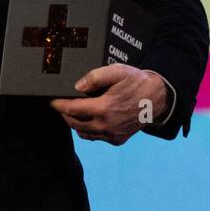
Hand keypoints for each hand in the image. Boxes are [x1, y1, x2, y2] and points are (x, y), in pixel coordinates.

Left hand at [49, 64, 168, 145]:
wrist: (158, 98)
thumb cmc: (136, 82)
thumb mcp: (117, 71)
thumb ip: (95, 77)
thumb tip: (77, 87)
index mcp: (104, 108)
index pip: (72, 110)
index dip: (58, 105)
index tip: (51, 101)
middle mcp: (106, 125)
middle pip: (74, 123)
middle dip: (64, 114)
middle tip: (61, 105)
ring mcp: (112, 134)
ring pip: (83, 133)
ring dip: (75, 123)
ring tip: (74, 112)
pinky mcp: (118, 139)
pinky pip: (95, 137)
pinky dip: (88, 130)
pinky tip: (88, 120)